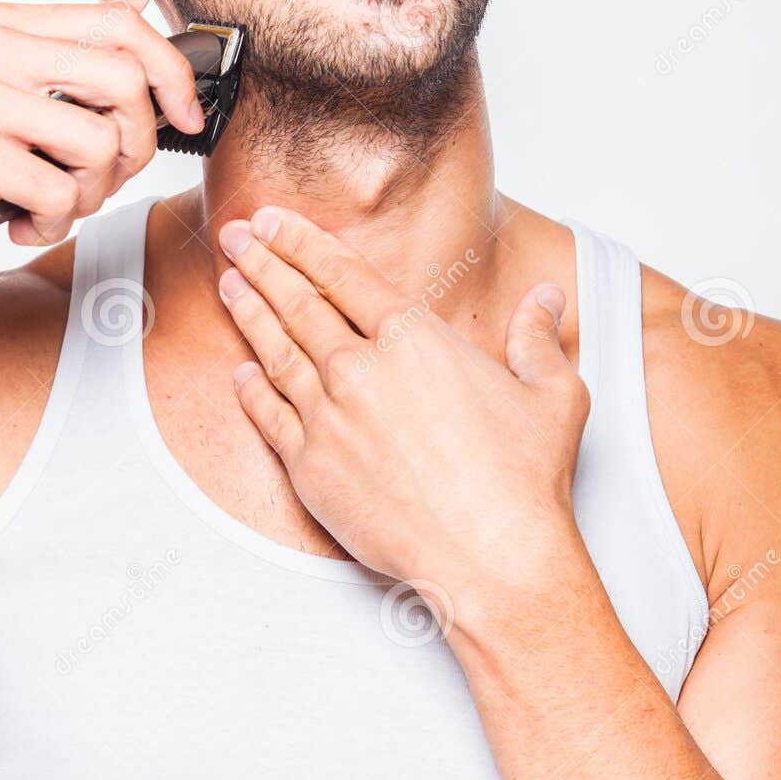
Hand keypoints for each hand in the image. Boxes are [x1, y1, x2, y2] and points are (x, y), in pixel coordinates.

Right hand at [0, 1, 204, 264]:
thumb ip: (38, 74)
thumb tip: (130, 96)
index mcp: (1, 22)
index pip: (122, 22)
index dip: (171, 72)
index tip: (184, 115)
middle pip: (128, 79)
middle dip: (139, 144)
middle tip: (105, 179)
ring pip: (102, 141)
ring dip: (93, 193)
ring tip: (52, 206)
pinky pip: (60, 190)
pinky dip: (55, 222)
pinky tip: (22, 224)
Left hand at [217, 205, 590, 632]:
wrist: (492, 559)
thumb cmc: (524, 483)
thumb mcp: (551, 394)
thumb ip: (538, 338)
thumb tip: (546, 298)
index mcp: (414, 341)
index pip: (343, 274)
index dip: (303, 241)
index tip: (275, 220)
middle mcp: (361, 372)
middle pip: (298, 304)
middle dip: (263, 263)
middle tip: (238, 237)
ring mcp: (328, 420)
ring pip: (276, 352)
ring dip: (249, 313)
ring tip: (229, 284)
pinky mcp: (310, 468)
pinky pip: (268, 416)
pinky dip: (251, 389)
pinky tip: (242, 371)